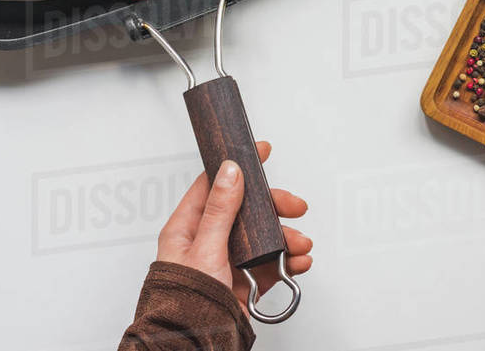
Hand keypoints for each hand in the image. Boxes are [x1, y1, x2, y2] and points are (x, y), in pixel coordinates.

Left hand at [157, 141, 312, 314]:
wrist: (191, 346)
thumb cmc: (183, 303)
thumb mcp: (204, 249)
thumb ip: (220, 210)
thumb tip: (231, 171)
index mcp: (188, 228)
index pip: (214, 185)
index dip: (238, 167)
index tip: (260, 152)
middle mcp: (208, 242)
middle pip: (247, 212)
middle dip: (274, 208)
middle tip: (295, 206)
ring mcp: (228, 263)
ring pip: (263, 239)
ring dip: (286, 238)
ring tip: (300, 245)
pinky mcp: (244, 283)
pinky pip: (271, 265)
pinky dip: (288, 262)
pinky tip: (299, 262)